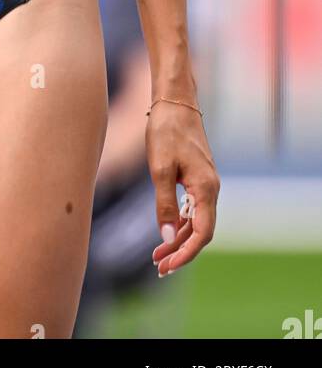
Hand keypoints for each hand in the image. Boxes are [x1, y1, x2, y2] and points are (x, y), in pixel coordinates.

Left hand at [147, 101, 218, 274]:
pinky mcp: (197, 177)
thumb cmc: (166, 131)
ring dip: (178, 238)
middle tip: (159, 266)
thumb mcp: (160, 168)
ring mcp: (205, 182)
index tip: (168, 265)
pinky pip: (193, 207)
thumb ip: (164, 204)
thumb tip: (166, 237)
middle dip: (180, 250)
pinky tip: (165, 229)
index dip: (186, 252)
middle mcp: (211, 188)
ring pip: (196, 220)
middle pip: (200, 230)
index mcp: (206, 188)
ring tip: (157, 255)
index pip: (203, 233)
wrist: (174, 101)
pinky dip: (179, 221)